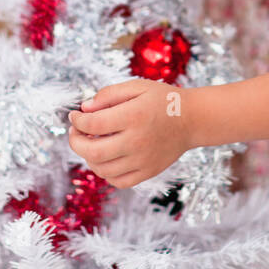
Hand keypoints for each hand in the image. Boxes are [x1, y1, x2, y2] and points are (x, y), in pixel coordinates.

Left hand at [66, 79, 191, 187]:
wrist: (193, 119)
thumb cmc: (163, 100)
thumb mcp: (137, 87)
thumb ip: (109, 95)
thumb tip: (84, 109)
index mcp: (133, 116)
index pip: (92, 124)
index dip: (77, 120)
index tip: (75, 116)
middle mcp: (137, 141)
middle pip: (92, 152)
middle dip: (76, 142)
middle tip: (76, 132)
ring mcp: (143, 160)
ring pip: (102, 169)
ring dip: (89, 157)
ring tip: (91, 144)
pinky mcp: (148, 172)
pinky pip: (119, 181)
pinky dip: (106, 173)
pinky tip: (106, 159)